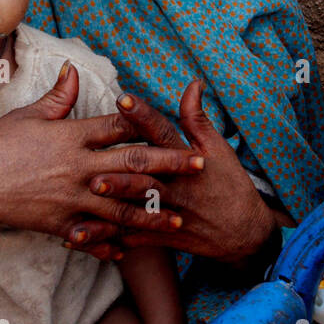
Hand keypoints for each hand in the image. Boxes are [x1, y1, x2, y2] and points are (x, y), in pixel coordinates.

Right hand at [0, 62, 204, 260]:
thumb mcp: (27, 115)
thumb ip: (58, 97)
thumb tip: (74, 70)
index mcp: (72, 135)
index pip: (119, 125)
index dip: (149, 122)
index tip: (175, 121)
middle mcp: (78, 167)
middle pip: (132, 164)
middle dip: (169, 165)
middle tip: (199, 165)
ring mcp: (70, 198)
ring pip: (121, 207)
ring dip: (153, 213)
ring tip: (179, 219)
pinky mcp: (58, 223)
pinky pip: (91, 235)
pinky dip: (110, 244)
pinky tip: (128, 250)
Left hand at [66, 79, 275, 262]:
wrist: (245, 234)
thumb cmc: (230, 184)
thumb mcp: (218, 148)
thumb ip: (197, 117)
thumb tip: (192, 83)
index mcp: (189, 162)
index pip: (164, 134)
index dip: (144, 116)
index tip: (122, 99)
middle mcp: (178, 188)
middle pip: (146, 180)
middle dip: (120, 177)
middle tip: (91, 172)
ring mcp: (171, 216)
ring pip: (136, 213)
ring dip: (109, 211)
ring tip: (83, 209)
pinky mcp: (164, 237)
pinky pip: (132, 239)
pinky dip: (106, 240)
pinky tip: (78, 237)